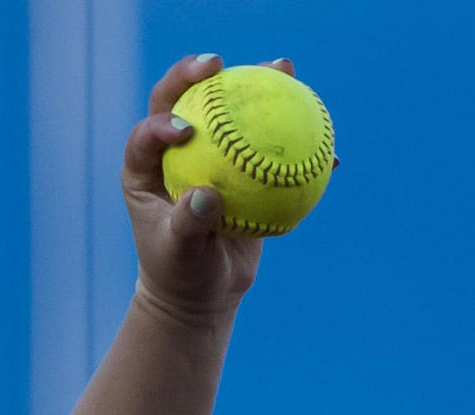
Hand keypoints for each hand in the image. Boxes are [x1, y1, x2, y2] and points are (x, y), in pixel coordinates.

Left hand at [122, 50, 270, 329]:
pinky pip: (268, 145)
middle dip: (196, 72)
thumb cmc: (182, 275)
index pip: (147, 131)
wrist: (203, 291)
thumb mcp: (181, 257)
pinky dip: (297, 141)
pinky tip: (328, 148)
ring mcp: (209, 153)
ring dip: (257, 83)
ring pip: (230, 109)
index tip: (187, 128)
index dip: (162, 121)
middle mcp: (175, 151)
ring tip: (284, 68)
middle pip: (183, 98)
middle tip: (220, 63)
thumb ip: (188, 226)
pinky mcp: (242, 166)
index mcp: (147, 167)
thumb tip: (205, 196)